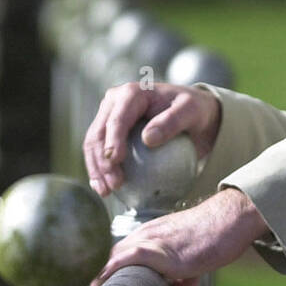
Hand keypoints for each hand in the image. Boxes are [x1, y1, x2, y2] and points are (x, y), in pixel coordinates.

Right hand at [83, 82, 221, 196]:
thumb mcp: (191, 112)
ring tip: (106, 191)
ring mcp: (109, 117)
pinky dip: (99, 172)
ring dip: (96, 170)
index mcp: (131, 93)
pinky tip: (103, 189)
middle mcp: (114, 102)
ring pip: (93, 145)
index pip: (116, 119)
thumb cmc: (193, 110)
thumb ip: (172, 121)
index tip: (117, 162)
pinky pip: (99, 153)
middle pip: (98, 133)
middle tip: (113, 185)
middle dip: (101, 161)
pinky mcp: (109, 132)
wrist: (190, 114)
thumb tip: (148, 139)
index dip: (113, 141)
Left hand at [90, 188, 270, 285]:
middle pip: (106, 256)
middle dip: (92, 279)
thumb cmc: (215, 236)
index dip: (100, 273)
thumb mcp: (194, 267)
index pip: (115, 254)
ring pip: (112, 257)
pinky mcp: (161, 250)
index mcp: (149, 236)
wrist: (232, 217)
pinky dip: (110, 271)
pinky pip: (127, 258)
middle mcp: (144, 235)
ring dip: (96, 279)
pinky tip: (98, 285)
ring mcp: (151, 240)